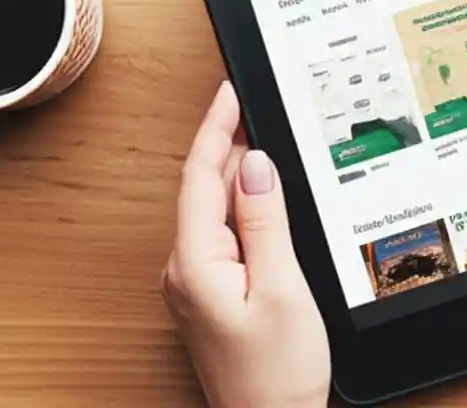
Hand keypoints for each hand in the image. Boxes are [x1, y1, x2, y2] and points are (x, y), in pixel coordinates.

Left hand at [161, 81, 329, 407]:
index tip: (228, 92)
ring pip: (215, 213)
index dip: (215, 129)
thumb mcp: (281, 286)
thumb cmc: (276, 374)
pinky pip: (223, 237)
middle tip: (259, 109)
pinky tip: (266, 205)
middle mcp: (185, 270)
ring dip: (239, 180)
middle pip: (204, 191)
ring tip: (269, 148)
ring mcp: (195, 284)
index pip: (198, 177)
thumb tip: (255, 164)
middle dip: (230, 147)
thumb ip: (265, 221)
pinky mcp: (211, 295)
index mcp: (194, 263)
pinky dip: (244, 212)